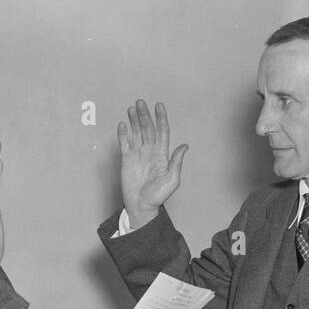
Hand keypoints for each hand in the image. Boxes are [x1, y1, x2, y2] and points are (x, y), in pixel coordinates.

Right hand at [117, 100, 187, 229]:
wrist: (141, 206)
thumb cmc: (158, 196)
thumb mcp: (172, 180)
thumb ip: (177, 162)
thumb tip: (185, 146)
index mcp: (162, 154)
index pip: (162, 131)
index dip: (161, 118)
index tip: (159, 106)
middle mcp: (150, 151)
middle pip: (148, 128)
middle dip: (145, 115)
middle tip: (141, 102)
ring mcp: (138, 155)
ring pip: (136, 133)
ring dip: (134, 120)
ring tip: (132, 108)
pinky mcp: (126, 160)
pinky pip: (124, 144)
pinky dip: (123, 134)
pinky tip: (122, 125)